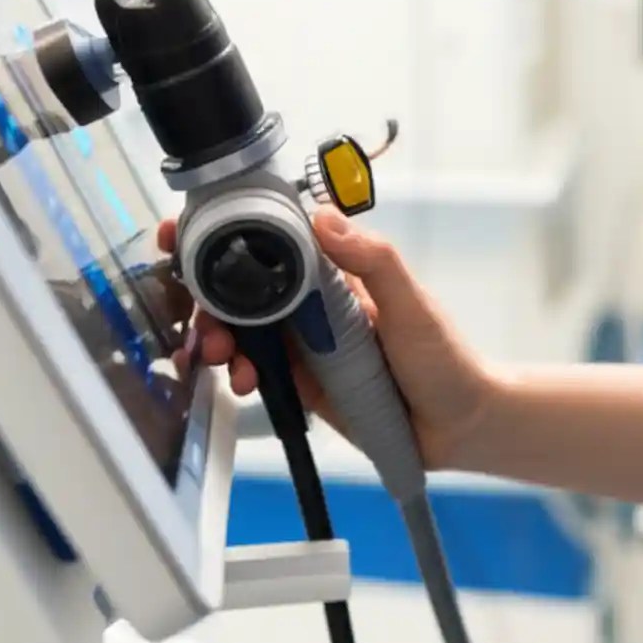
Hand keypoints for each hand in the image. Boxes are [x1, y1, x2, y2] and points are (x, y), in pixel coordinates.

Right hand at [156, 207, 499, 469]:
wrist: (458, 426)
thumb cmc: (444, 359)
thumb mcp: (410, 304)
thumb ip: (372, 260)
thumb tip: (323, 216)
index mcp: (332, 273)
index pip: (268, 243)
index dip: (222, 236)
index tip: (184, 236)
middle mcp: (310, 304)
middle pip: (238, 289)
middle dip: (204, 297)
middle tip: (195, 314)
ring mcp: (302, 344)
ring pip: (238, 332)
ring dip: (214, 338)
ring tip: (216, 355)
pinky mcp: (300, 383)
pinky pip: (254, 372)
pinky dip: (236, 374)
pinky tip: (243, 382)